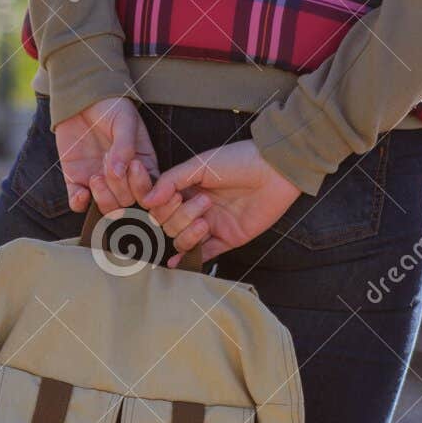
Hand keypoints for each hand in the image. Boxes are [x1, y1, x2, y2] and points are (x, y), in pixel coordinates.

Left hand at [52, 97, 157, 214]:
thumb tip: (119, 172)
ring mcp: (101, 182)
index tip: (134, 166)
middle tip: (109, 163)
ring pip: (107, 208)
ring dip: (103, 198)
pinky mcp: (77, 181)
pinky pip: (79, 203)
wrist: (82, 99)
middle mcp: (124, 178)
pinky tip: (82, 193)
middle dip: (119, 187)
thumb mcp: (125, 121)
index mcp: (142, 165)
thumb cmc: (111, 107)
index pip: (148, 190)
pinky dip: (80, 203)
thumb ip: (125, 146)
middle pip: (127, 202)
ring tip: (96, 176)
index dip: (142, 186)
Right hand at [140, 141, 301, 266]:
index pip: (160, 206)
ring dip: (188, 233)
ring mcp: (211, 225)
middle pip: (170, 225)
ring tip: (206, 220)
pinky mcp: (228, 239)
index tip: (173, 197)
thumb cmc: (239, 160)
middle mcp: (196, 208)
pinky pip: (205, 254)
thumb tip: (147, 200)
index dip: (161, 206)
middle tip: (205, 201)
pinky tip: (176, 262)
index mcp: (187, 189)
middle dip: (182, 216)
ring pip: (183, 240)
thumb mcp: (201, 164)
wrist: (274, 170)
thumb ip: (172, 180)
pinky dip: (189, 259)